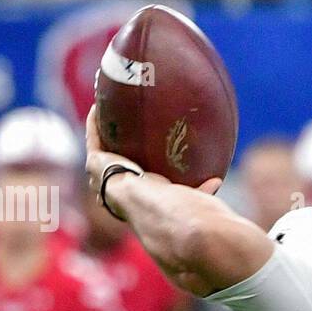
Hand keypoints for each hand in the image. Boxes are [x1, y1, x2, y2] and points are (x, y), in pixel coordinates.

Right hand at [84, 105, 222, 205]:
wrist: (149, 206)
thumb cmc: (172, 205)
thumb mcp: (187, 194)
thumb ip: (199, 188)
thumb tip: (217, 181)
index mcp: (133, 200)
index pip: (130, 185)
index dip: (130, 173)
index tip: (134, 160)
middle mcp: (113, 190)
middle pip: (111, 167)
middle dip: (112, 153)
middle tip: (117, 134)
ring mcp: (102, 176)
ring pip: (100, 150)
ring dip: (102, 133)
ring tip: (105, 114)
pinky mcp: (95, 162)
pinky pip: (93, 137)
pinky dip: (95, 121)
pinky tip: (98, 104)